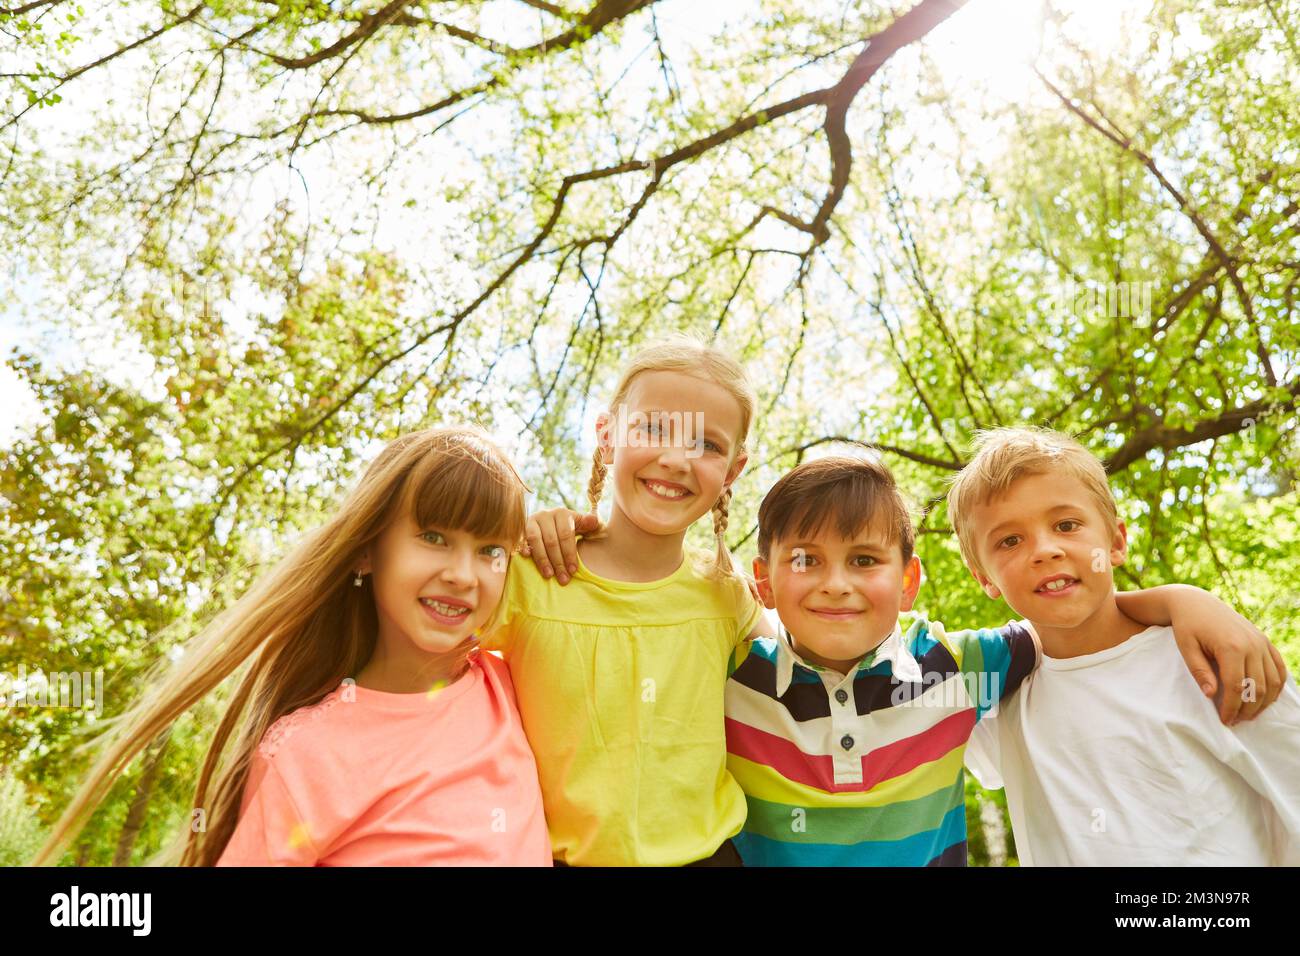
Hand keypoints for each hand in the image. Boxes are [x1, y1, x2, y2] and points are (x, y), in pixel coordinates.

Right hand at [520, 508, 600, 584]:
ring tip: (548, 575)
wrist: (551, 523)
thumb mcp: (581, 524)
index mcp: (562, 513)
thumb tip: (594, 521)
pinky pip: (521, 538)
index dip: (570, 554)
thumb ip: (589, 524)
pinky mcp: (521, 528)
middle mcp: (546, 515)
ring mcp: (532, 520)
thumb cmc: (569, 527)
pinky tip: (527, 557)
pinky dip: (524, 547)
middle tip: (563, 579)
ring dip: (542, 559)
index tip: (573, 570)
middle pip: (551, 540)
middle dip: (558, 562)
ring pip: (536, 540)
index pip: (566, 535)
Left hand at [1164, 587, 1288, 724]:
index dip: (1232, 708)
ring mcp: (1261, 642)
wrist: (1196, 602)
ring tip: (1248, 714)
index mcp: (1231, 647)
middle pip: (1258, 688)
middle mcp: (1252, 644)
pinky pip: (1279, 668)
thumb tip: (1211, 695)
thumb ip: (1199, 671)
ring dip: (1264, 702)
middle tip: (1235, 721)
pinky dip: (1276, 686)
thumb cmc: (1187, 626)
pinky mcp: (1265, 641)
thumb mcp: (1186, 648)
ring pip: (1273, 682)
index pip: (1237, 687)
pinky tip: (1264, 699)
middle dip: (1248, 709)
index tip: (1225, 721)